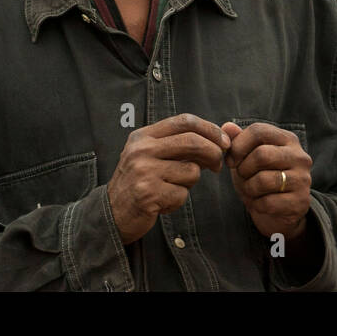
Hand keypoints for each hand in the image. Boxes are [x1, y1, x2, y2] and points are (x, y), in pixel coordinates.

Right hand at [107, 113, 229, 244]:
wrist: (111, 214)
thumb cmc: (140, 182)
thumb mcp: (151, 156)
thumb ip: (179, 144)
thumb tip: (220, 139)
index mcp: (143, 136)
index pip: (185, 121)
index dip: (210, 129)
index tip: (224, 142)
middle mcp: (141, 150)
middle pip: (193, 142)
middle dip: (213, 153)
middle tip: (218, 165)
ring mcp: (143, 171)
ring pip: (192, 171)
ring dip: (190, 183)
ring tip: (172, 188)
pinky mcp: (147, 194)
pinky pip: (182, 194)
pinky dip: (178, 200)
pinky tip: (162, 202)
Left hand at [220, 121, 312, 244]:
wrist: (279, 212)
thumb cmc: (261, 178)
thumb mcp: (247, 158)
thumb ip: (238, 141)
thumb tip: (227, 127)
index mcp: (288, 139)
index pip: (259, 131)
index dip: (238, 145)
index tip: (231, 160)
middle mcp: (299, 156)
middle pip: (261, 154)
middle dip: (243, 169)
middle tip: (242, 177)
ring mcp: (302, 179)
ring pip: (263, 180)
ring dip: (248, 188)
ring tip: (250, 190)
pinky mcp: (300, 202)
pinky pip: (268, 202)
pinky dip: (256, 205)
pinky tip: (259, 203)